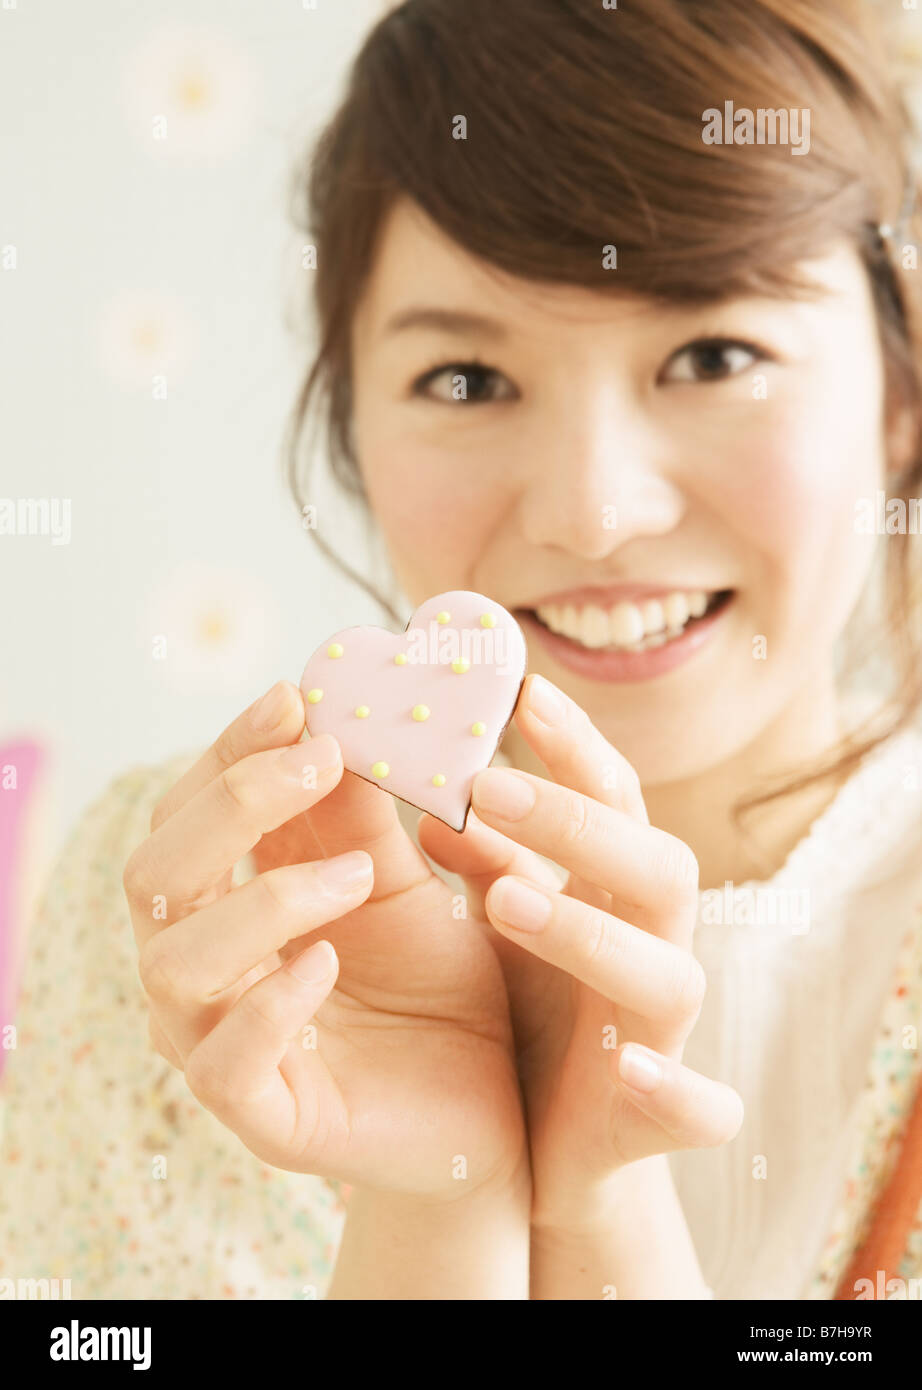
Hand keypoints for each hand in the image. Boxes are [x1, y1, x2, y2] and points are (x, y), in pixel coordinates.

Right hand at [123, 680, 525, 1201]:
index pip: (189, 809)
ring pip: (175, 962)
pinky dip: (270, 1002)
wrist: (493, 1105)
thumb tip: (339, 715)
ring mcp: (219, 1043)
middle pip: (155, 871)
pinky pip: (224, 1063)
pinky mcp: (261, 1117)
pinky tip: (328, 962)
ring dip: (265, 898)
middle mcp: (206, 967)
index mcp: (230, 900)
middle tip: (322, 758)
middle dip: (235, 802)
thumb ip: (365, 815)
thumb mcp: (406, 884)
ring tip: (358, 874)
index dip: (232, 747)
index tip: (295, 696)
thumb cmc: (438, 988)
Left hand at [418, 673, 742, 1226]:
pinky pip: (699, 1107)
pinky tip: (628, 1068)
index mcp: (617, 895)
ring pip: (669, 975)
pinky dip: (676, 1090)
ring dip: (594, 935)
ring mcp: (661, 1033)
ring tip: (506, 903)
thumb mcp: (511, 924)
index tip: (523, 693)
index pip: (613, 803)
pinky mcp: (659, 1119)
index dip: (577, 748)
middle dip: (578, 825)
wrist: (552, 1143)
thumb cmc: (538, 1008)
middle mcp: (654, 949)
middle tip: (487, 785)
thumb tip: (442, 800)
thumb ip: (490, 859)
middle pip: (655, 867)